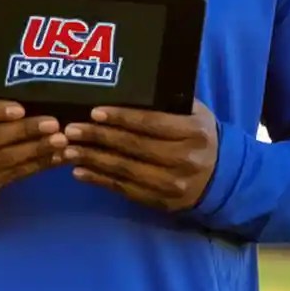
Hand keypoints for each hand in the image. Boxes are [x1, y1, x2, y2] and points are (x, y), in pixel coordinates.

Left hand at [62, 100, 218, 210]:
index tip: (94, 112)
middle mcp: (185, 158)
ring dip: (92, 159)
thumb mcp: (194, 113)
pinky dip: (99, 180)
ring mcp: (173, 183)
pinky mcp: (161, 201)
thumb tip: (124, 89)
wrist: (222, 178)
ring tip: (67, 150)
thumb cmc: (198, 136)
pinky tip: (79, 171)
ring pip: (126, 170)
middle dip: (99, 137)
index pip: (153, 123)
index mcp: (194, 131)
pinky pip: (124, 189)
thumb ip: (167, 103)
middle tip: (71, 129)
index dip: (122, 118)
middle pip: (135, 147)